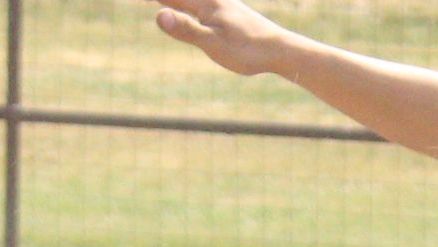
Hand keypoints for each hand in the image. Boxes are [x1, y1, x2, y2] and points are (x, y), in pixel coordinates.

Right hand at [154, 0, 290, 76]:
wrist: (283, 50)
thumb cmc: (247, 49)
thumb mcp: (212, 43)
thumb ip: (186, 29)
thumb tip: (159, 15)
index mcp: (207, 6)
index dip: (163, 0)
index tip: (154, 0)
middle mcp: (217, 2)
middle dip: (174, 1)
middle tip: (160, 0)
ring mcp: (230, 8)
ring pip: (203, 1)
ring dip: (188, 3)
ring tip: (179, 4)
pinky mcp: (240, 17)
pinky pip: (215, 6)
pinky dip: (205, 7)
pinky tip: (211, 12)